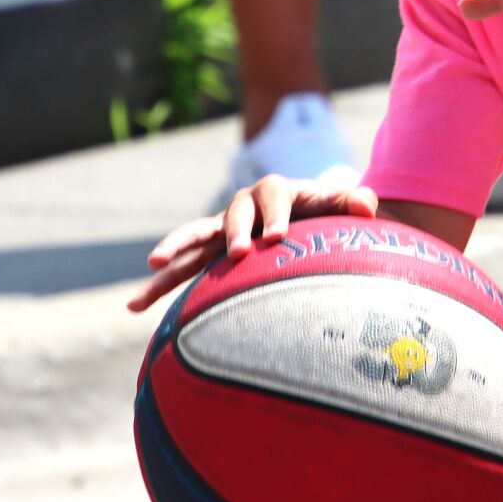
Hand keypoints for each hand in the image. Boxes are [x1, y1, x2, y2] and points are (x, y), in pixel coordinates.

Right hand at [126, 175, 379, 312]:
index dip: (276, 213)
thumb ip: (352, 202)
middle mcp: (243, 209)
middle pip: (233, 215)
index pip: (274, 197)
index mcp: (275, 193)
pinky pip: (182, 269)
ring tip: (151, 266)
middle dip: (233, 231)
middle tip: (238, 253)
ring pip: (194, 240)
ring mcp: (222, 232)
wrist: (305, 221)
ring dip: (174, 252)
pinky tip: (135, 307)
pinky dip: (160, 285)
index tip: (279, 236)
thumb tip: (367, 204)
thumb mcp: (340, 207)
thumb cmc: (324, 215)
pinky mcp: (210, 256)